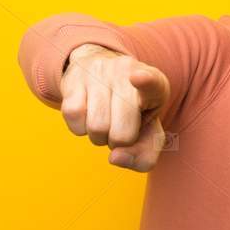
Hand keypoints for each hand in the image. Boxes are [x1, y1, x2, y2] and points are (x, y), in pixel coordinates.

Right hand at [58, 43, 170, 171]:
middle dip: (119, 142)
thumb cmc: (133, 112)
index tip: (139, 78)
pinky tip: (87, 115)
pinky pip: (74, 117)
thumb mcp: (149, 134)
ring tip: (105, 120)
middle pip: (122, 133)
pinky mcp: (74, 79)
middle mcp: (127, 72)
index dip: (146, 81)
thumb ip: (144, 156)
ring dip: (99, 137)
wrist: (102, 74)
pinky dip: (79, 127)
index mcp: (155, 85)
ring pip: (97, 127)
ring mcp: (98, 73)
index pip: (152, 82)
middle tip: (120, 127)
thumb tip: (115, 158)